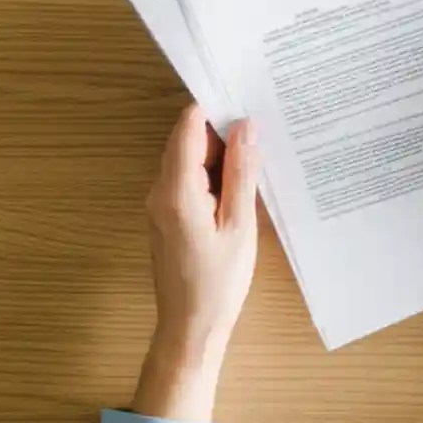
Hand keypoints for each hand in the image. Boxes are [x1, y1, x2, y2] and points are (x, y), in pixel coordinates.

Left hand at [131, 104, 259, 421]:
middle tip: (263, 125)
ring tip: (259, 153)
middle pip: (187, 140)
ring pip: (189, 159)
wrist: (191, 326)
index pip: (188, 126)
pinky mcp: (167, 215)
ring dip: (220, 154)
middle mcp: (160, 190)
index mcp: (176, 190)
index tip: (246, 96)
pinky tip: (241, 182)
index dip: (215, 107)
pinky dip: (213, 174)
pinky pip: (188, 179)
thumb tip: (246, 126)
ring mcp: (160, 203)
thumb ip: (242, 173)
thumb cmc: (219, 281)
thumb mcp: (240, 224)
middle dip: (223, 130)